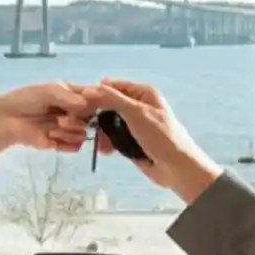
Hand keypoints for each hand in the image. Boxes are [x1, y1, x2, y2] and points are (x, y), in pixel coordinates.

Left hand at [0, 82, 93, 172]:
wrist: (6, 120)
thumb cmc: (25, 99)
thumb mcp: (47, 90)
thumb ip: (66, 96)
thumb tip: (85, 104)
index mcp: (72, 94)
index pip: (94, 97)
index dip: (96, 101)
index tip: (88, 103)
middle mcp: (74, 111)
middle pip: (92, 117)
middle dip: (80, 118)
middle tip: (63, 117)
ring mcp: (68, 128)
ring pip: (83, 133)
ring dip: (69, 131)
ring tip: (52, 127)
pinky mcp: (60, 143)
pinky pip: (75, 147)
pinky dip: (66, 143)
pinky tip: (51, 137)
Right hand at [83, 79, 222, 203]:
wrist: (177, 168)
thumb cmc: (163, 137)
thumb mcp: (136, 113)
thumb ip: (112, 99)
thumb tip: (89, 89)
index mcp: (143, 93)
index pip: (113, 86)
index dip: (95, 92)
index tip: (78, 100)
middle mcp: (138, 106)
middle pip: (108, 105)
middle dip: (95, 115)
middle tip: (81, 122)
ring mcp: (134, 124)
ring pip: (108, 123)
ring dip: (101, 132)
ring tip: (96, 140)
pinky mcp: (131, 141)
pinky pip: (113, 138)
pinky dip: (107, 143)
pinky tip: (105, 150)